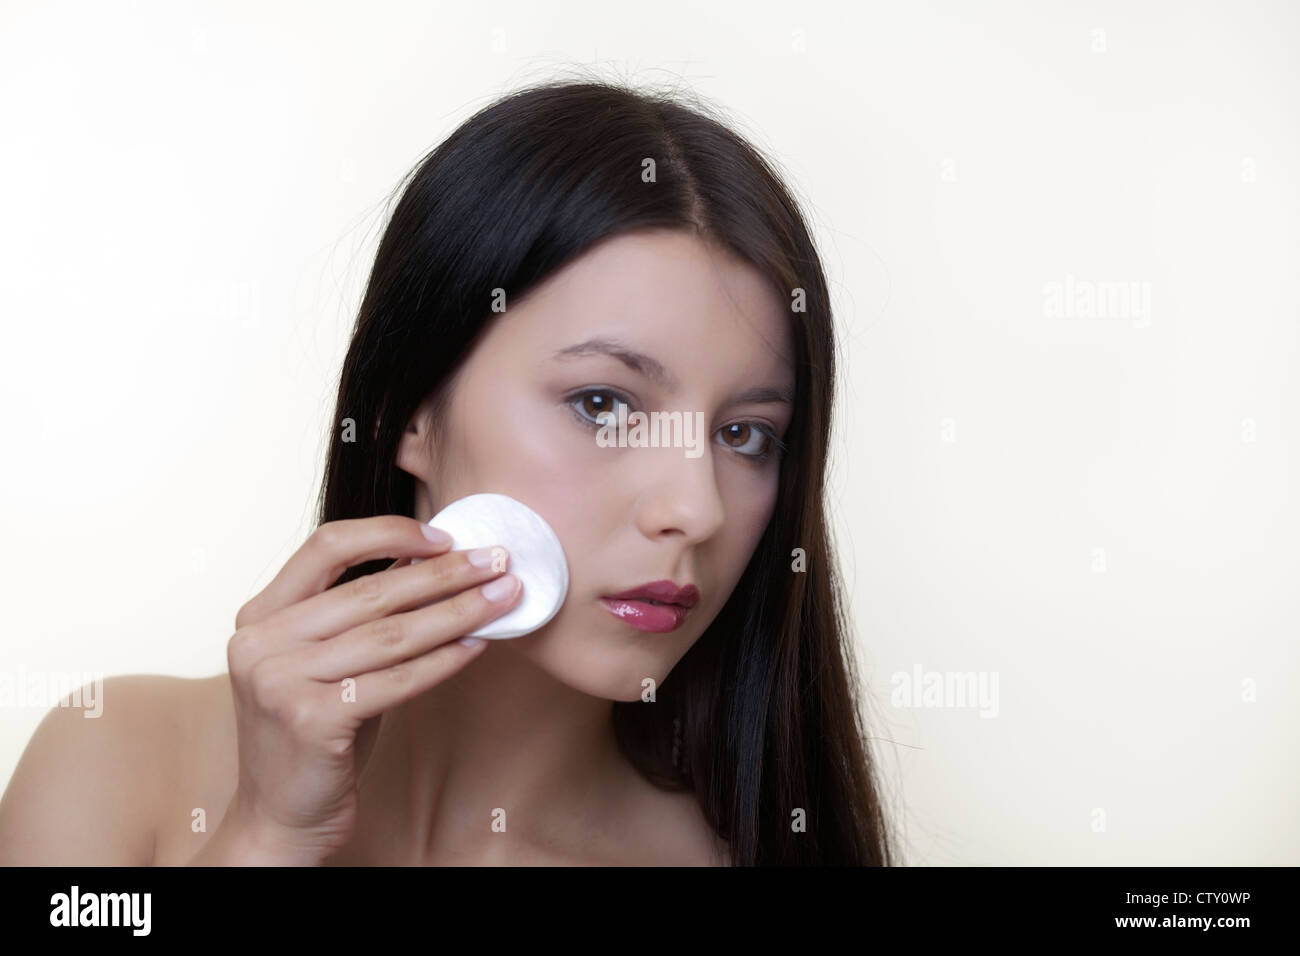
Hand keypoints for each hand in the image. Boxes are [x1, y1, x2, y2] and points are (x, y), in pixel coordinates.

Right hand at [196, 515, 518, 864]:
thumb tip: (435, 559)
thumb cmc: (317, 731)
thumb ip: (364, 612)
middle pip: (370, 591)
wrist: (280, 816)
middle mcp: (260, 641)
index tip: (446, 536)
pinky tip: (477, 647)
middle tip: (497, 560)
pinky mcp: (310, 720)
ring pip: (390, 634)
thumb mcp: (330, 661)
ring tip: (503, 598)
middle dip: (445, 573)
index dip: (390, 533)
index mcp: (259, 613)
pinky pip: (396, 680)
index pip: (326, 546)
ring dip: (457, 612)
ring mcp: (279, 681)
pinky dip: (443, 661)